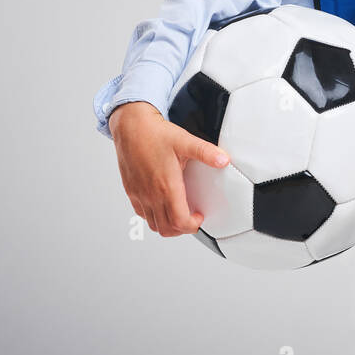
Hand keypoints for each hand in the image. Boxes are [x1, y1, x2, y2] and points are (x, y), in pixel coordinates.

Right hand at [109, 101, 229, 236]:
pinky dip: (154, 216)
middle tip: (192, 217)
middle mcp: (151, 194)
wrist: (130, 126)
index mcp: (166, 186)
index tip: (199, 216)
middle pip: (167, 228)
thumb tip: (223, 160)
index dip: (192, 225)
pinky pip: (142, 214)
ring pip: (153, 224)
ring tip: (179, 213)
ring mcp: (139, 194)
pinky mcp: (131, 191)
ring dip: (168, 225)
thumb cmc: (155, 134)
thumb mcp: (185, 141)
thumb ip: (206, 152)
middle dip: (183, 228)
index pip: (179, 221)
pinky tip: (162, 204)